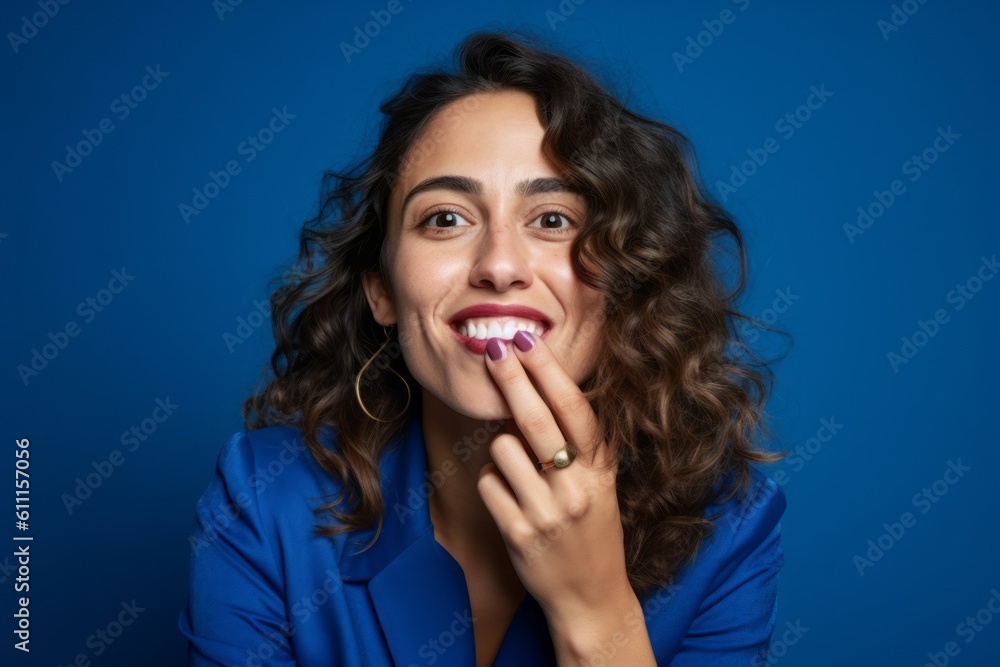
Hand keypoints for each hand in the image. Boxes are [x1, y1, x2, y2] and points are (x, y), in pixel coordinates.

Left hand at [477, 331, 631, 628]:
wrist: (591, 598)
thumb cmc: (593, 531)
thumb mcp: (601, 484)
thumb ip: (580, 444)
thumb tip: (540, 389)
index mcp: (601, 470)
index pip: (574, 409)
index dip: (548, 371)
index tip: (527, 340)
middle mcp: (576, 488)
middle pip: (534, 420)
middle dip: (511, 378)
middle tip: (494, 349)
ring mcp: (546, 513)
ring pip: (501, 449)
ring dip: (501, 450)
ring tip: (519, 471)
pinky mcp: (518, 534)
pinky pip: (488, 484)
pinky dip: (492, 483)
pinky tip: (509, 499)